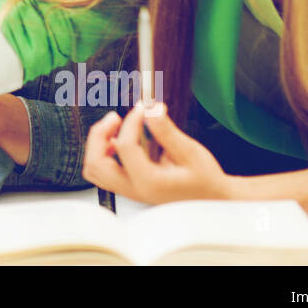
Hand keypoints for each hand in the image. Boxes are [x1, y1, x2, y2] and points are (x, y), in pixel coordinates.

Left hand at [82, 102, 233, 203]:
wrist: (212, 199)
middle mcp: (134, 189)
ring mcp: (129, 190)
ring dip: (98, 145)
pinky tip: (120, 139)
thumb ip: (166, 132)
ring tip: (114, 127)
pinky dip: (104, 152)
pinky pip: (103, 171)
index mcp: (149, 182)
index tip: (143, 108)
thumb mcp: (191, 152)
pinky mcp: (129, 186)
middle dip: (99, 136)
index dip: (131, 122)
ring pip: (94, 170)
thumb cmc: (205, 179)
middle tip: (115, 117)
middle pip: (95, 164)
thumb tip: (151, 108)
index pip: (125, 147)